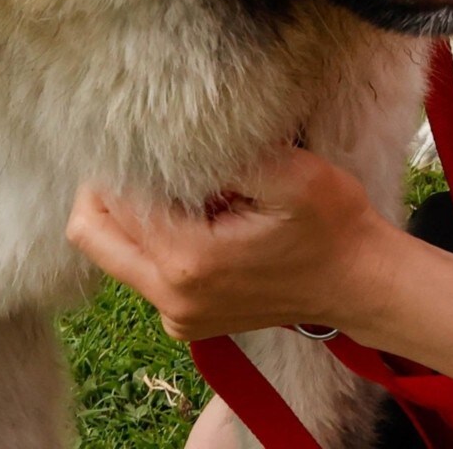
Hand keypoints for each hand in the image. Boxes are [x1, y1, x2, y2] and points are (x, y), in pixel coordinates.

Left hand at [67, 147, 394, 340]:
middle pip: (92, 234)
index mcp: (189, 260)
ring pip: (113, 252)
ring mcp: (176, 315)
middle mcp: (171, 297)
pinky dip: (155, 237)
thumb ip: (227, 156)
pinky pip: (142, 270)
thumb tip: (170, 136)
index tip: (149, 132)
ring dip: (135, 212)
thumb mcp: (293, 174)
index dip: (126, 159)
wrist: (359, 284)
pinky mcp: (183, 320)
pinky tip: (203, 217)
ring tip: (189, 187)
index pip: (118, 199)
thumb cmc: (333, 225)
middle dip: (108, 188)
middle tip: (144, 153)